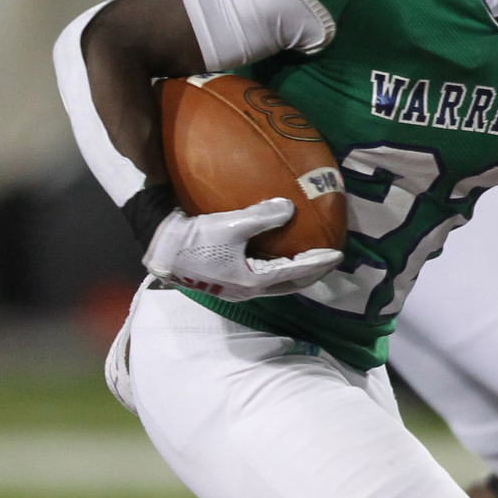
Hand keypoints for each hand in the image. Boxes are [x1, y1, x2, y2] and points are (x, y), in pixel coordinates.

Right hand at [144, 197, 342, 300]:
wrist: (160, 248)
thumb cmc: (194, 239)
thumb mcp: (231, 224)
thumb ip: (262, 216)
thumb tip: (289, 207)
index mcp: (252, 282)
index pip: (295, 273)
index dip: (318, 263)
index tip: (338, 255)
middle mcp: (247, 290)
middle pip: (289, 285)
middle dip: (311, 273)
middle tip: (329, 260)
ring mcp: (235, 287)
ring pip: (275, 282)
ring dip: (294, 271)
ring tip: (308, 257)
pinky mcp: (225, 278)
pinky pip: (261, 274)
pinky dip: (275, 265)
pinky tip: (275, 250)